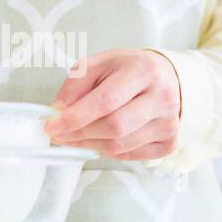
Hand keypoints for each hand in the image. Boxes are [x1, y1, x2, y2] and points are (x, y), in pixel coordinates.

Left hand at [45, 49, 180, 160]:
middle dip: (79, 134)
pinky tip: (102, 138)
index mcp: (143, 71)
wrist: (167, 79)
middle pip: (114, 127)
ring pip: (120, 146)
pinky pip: (129, 156)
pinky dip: (108, 151)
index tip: (52, 125)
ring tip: (77, 135)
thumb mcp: (99, 64)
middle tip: (59, 134)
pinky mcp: (169, 143)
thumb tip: (58, 112)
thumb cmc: (130, 71)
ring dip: (90, 144)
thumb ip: (75, 85)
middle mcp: (161, 98)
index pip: (106, 100)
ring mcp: (169, 123)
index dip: (76, 117)